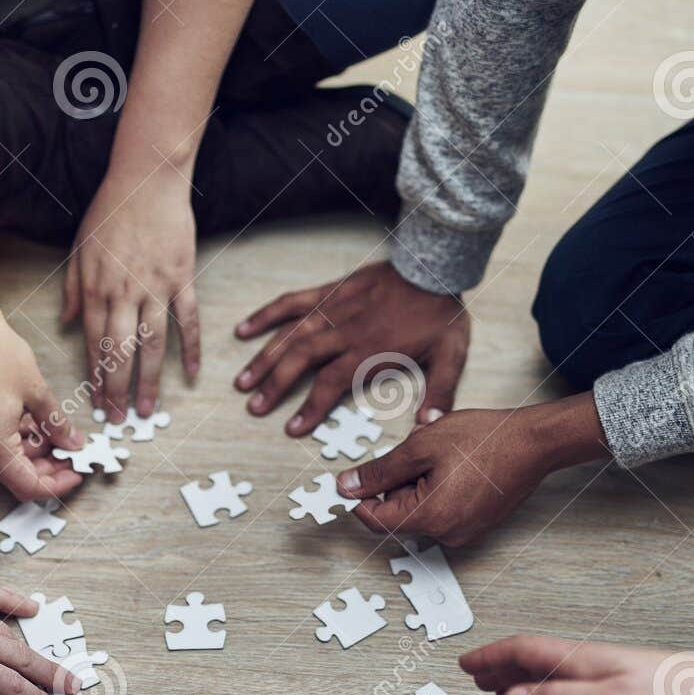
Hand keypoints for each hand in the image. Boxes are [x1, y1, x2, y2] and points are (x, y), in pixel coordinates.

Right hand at [0, 316, 84, 501]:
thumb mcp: (37, 390)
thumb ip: (56, 423)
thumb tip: (73, 443)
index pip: (27, 486)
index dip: (56, 484)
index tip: (76, 473)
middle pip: (14, 475)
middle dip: (46, 467)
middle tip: (71, 452)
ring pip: (2, 459)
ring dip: (30, 451)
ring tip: (54, 430)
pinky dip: (12, 439)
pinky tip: (30, 420)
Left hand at [63, 170, 199, 420]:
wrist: (147, 180)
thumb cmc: (110, 211)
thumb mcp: (80, 248)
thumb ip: (74, 289)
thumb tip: (68, 323)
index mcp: (97, 287)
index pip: (94, 342)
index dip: (94, 376)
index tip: (95, 402)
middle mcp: (125, 293)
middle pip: (120, 351)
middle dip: (117, 389)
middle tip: (119, 419)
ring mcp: (157, 287)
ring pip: (153, 343)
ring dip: (149, 379)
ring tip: (147, 409)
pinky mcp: (183, 278)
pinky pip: (188, 320)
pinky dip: (191, 348)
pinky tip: (190, 374)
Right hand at [233, 261, 468, 434]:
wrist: (434, 266)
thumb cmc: (441, 314)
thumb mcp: (450, 356)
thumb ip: (440, 392)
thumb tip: (431, 426)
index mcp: (369, 350)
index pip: (331, 384)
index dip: (310, 407)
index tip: (292, 428)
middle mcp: (345, 331)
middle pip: (301, 360)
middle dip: (275, 386)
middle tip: (254, 407)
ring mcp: (333, 309)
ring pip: (290, 335)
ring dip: (264, 358)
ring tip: (242, 381)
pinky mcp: (329, 292)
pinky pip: (292, 302)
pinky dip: (266, 316)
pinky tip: (244, 330)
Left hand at [336, 398, 605, 545]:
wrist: (534, 442)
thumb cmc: (484, 439)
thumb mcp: (419, 448)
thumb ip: (379, 472)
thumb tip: (345, 487)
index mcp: (430, 518)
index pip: (376, 521)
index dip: (361, 498)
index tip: (359, 476)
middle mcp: (447, 535)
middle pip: (399, 515)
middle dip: (398, 483)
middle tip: (415, 452)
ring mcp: (464, 533)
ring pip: (420, 511)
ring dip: (418, 483)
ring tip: (439, 455)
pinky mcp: (476, 526)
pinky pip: (442, 512)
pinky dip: (438, 489)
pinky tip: (454, 465)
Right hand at [462, 634, 693, 694]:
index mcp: (583, 659)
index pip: (524, 650)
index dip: (490, 656)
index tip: (465, 663)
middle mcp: (594, 661)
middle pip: (534, 656)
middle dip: (500, 663)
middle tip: (474, 675)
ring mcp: (610, 673)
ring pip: (552, 669)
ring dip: (522, 675)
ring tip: (502, 687)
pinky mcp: (626, 690)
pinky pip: (571, 683)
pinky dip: (548, 688)